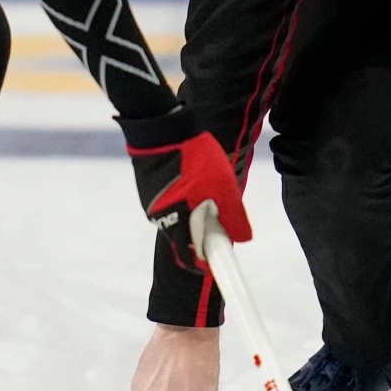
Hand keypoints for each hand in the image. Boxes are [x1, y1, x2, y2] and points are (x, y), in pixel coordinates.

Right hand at [118, 108, 248, 270]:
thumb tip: (242, 239)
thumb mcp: (223, 189)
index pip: (190, 257)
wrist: (163, 130)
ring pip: (178, 219)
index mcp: (177, 225)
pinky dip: (184, 199)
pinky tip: (194, 181)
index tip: (220, 258)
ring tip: (209, 192)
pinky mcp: (149, 188)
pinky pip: (170, 203)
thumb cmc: (195, 162)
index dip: (207, 260)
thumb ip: (232, 217)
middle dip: (203, 233)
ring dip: (194, 213)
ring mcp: (151, 203)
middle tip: (220, 217)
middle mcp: (160, 219)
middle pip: (184, 238)